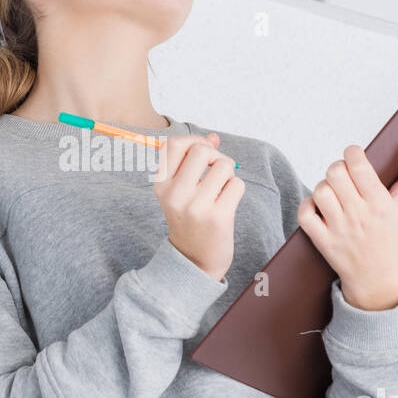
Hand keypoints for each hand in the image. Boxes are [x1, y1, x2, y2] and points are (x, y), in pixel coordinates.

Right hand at [154, 131, 244, 282]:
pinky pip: (237, 184)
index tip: (206, 150)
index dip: (195, 140)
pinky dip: (236, 190)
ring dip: (228, 176)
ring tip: (222, 191)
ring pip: (224, 166)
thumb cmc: (190, 219)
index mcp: (161, 185)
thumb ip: (194, 161)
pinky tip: (227, 204)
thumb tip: (214, 137)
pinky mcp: (217, 217)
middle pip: (202, 150)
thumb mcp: (182, 190)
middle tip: (218, 172)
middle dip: (216, 156)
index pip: (174, 144)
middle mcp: (175, 195)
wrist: (194, 261)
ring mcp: (196, 207)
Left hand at [296, 138, 397, 309]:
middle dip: (337, 169)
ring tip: (334, 193)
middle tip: (343, 176)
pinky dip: (308, 206)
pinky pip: (305, 214)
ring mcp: (339, 229)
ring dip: (324, 187)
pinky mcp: (323, 241)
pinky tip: (320, 207)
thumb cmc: (391, 234)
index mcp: (380, 203)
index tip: (354, 156)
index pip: (357, 165)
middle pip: (335, 173)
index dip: (352, 153)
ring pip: (320, 191)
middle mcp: (359, 215)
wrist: (377, 276)